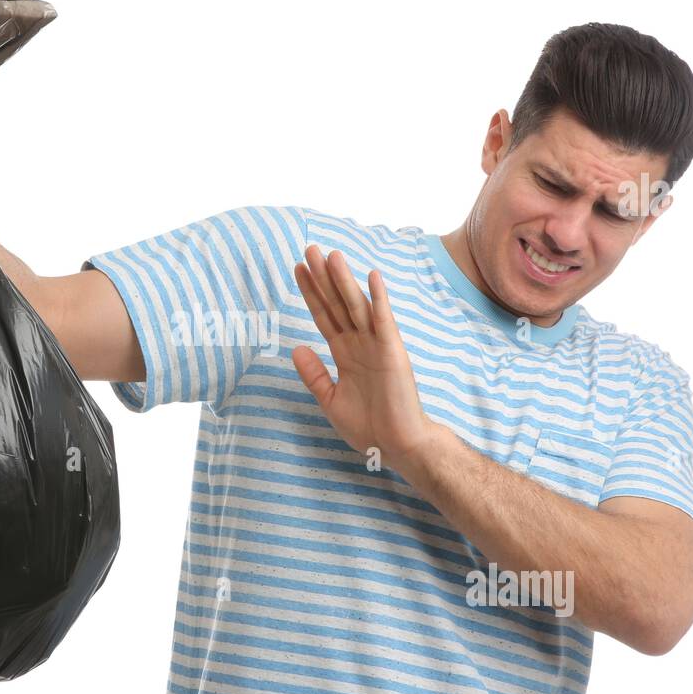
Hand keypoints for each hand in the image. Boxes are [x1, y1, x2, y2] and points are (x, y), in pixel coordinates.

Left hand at [292, 246, 433, 472]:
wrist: (396, 445)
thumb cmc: (368, 426)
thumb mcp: (329, 400)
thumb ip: (313, 374)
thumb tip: (296, 347)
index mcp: (344, 353)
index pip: (324, 315)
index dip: (311, 292)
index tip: (298, 269)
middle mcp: (359, 343)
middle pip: (336, 303)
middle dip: (322, 277)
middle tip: (308, 248)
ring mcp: (376, 345)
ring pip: (356, 306)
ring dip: (344, 280)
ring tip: (331, 255)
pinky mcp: (393, 351)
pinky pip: (384, 320)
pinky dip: (378, 298)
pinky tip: (372, 276)